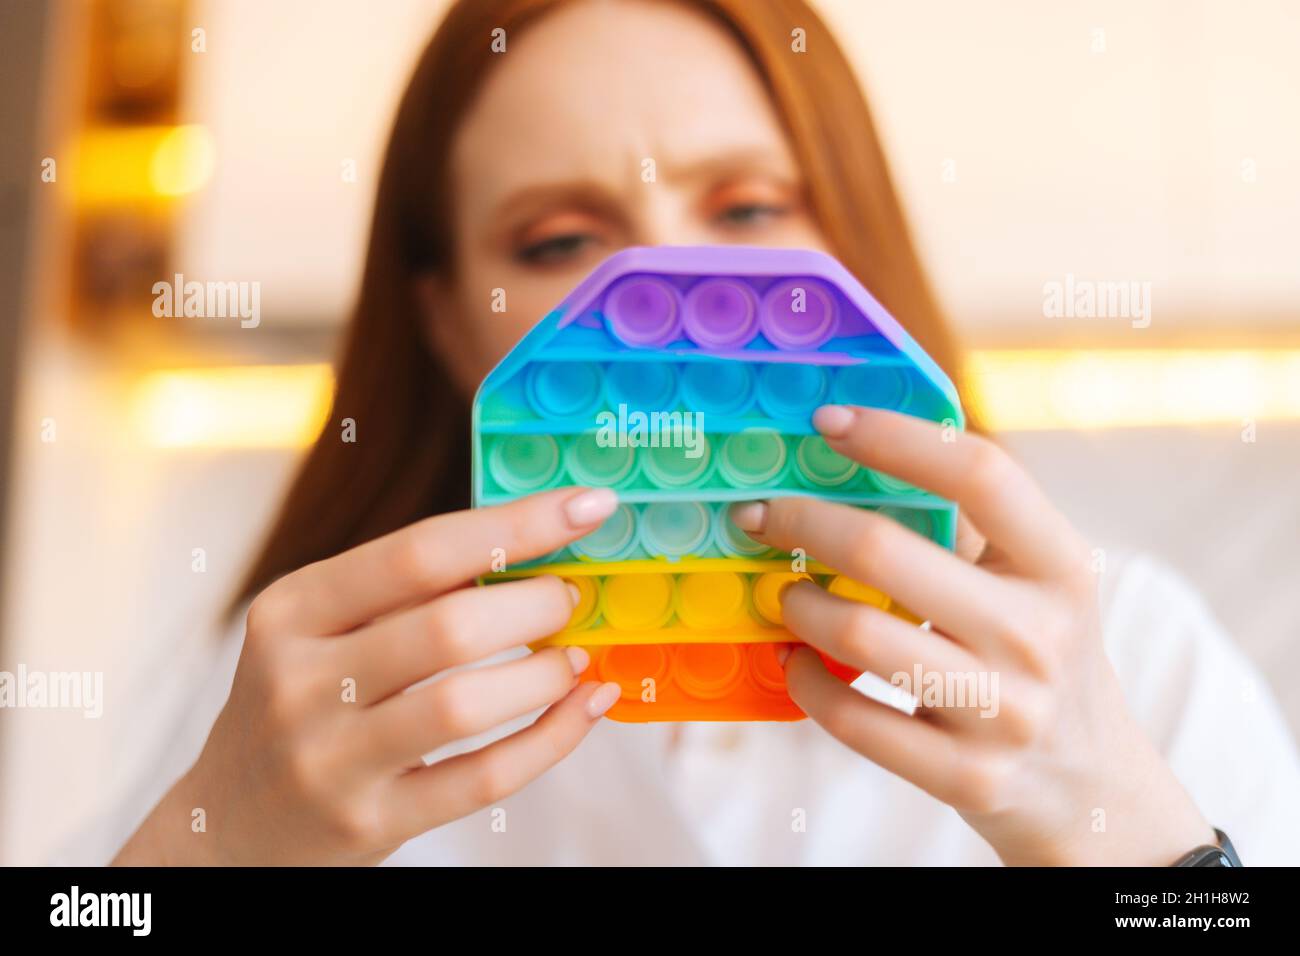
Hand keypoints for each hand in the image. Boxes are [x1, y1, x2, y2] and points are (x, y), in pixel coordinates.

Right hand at [113, 487, 622, 865]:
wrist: (231, 824)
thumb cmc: (303, 700)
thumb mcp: (320, 630)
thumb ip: (405, 590)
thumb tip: (532, 539)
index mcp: (291, 610)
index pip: (419, 552)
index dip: (515, 525)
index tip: (588, 505)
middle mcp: (299, 682)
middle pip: (447, 628)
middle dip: (536, 604)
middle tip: (572, 597)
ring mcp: (331, 760)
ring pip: (463, 706)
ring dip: (543, 674)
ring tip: (573, 655)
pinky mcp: (368, 823)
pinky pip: (483, 779)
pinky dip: (551, 739)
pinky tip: (583, 706)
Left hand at [731, 405, 1215, 865]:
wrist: (1088, 784)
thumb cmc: (1037, 656)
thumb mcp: (1035, 584)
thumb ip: (969, 528)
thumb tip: (848, 451)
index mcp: (1061, 566)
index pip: (980, 475)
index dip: (895, 437)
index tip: (826, 421)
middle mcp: (1039, 635)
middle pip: (885, 552)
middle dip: (801, 522)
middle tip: (758, 515)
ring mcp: (1004, 712)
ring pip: (860, 634)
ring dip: (798, 605)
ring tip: (783, 593)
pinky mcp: (966, 775)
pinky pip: (853, 718)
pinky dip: (805, 681)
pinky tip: (795, 661)